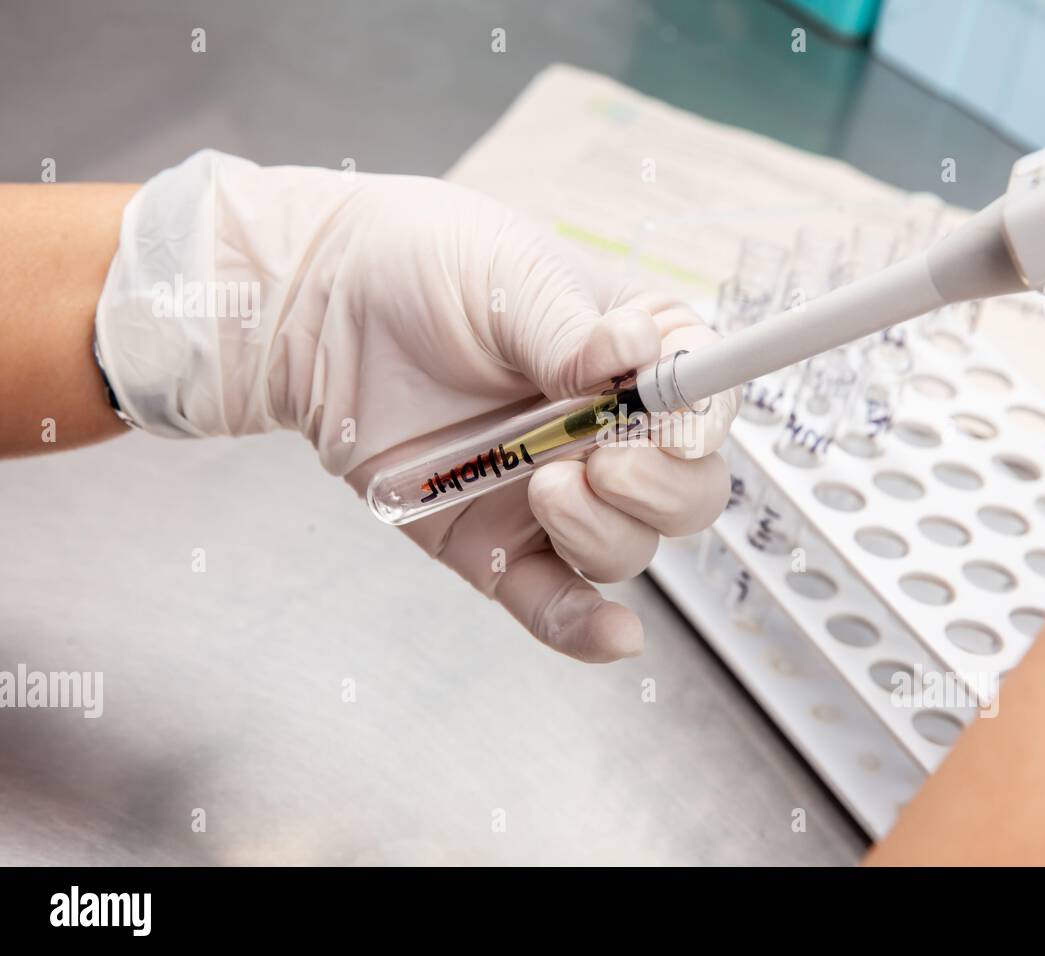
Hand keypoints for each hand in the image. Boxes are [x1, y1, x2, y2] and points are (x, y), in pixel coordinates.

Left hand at [94, 151, 737, 661]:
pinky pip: (555, 601)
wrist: (325, 310)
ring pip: (627, 549)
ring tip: (544, 484)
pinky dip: (586, 628)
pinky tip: (612, 635)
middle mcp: (610, 433)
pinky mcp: (499, 544)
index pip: (706, 401)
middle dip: (660, 489)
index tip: (673, 424)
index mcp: (635, 356)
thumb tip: (631, 352)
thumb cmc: (428, 266)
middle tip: (604, 458)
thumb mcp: (509, 274)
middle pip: (686, 494)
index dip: (704, 422)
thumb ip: (570, 327)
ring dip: (604, 532)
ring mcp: (559, 495)